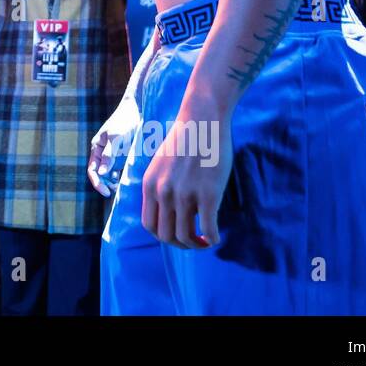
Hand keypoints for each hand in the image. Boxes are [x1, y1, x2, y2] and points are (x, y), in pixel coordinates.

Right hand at [88, 96, 140, 197]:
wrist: (136, 109)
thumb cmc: (124, 121)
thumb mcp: (116, 138)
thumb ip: (109, 155)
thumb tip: (101, 172)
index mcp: (97, 147)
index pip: (92, 170)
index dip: (97, 182)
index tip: (106, 192)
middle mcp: (102, 151)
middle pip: (100, 173)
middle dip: (105, 184)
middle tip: (116, 191)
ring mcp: (112, 152)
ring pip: (109, 172)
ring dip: (113, 181)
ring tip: (122, 186)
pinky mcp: (122, 153)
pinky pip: (119, 168)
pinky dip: (121, 175)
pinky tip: (127, 178)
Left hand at [140, 102, 232, 248]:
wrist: (202, 120)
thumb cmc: (185, 140)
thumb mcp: (160, 164)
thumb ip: (159, 186)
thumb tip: (167, 210)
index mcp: (150, 185)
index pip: (149, 225)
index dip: (163, 236)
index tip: (176, 234)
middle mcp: (163, 192)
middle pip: (166, 236)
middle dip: (180, 245)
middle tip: (194, 242)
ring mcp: (185, 194)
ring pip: (186, 237)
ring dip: (197, 245)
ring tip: (206, 241)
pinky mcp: (208, 194)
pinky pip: (209, 229)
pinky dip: (213, 238)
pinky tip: (217, 236)